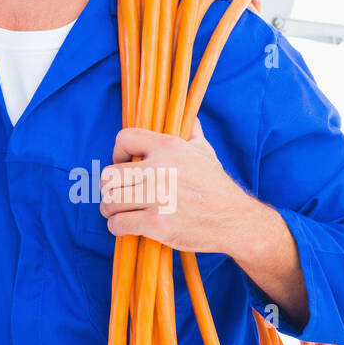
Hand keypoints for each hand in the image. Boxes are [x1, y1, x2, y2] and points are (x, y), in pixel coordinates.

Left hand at [98, 117, 249, 252]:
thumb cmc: (216, 186)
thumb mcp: (205, 152)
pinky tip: (126, 227)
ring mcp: (157, 198)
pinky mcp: (157, 225)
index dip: (117, 152)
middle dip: (108, 187)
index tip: (123, 164)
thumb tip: (189, 116)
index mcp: (169, 147)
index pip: (123, 138)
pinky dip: (117, 227)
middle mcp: (160, 170)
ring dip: (110, 209)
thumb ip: (191, 133)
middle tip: (116, 194)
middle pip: (109, 175)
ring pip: (110, 201)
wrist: (234, 220)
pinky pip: (118, 224)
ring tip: (118, 212)